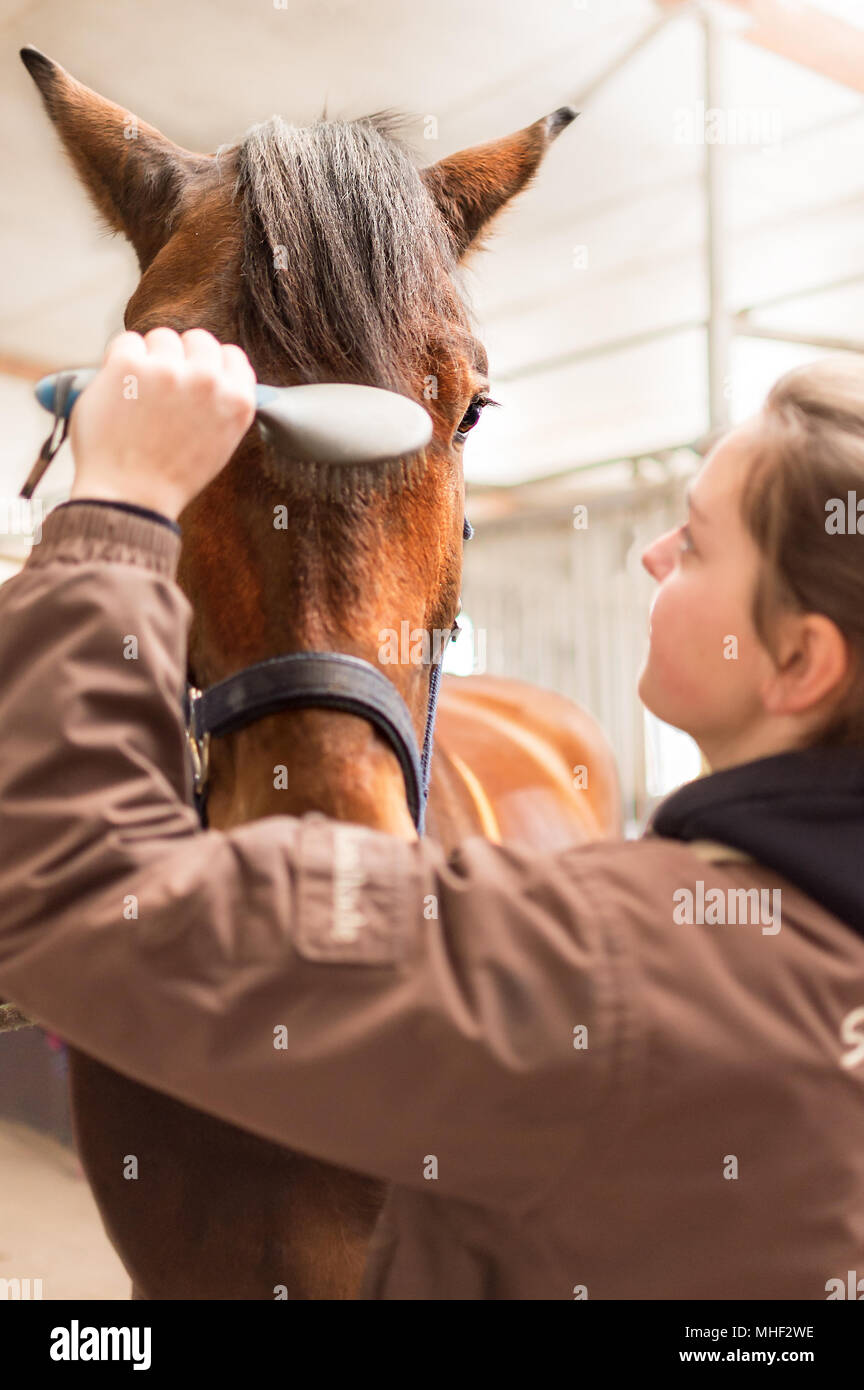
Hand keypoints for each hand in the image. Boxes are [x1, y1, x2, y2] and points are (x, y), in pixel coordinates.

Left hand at [68, 328, 256, 520]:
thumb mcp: (219, 445)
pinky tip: (119, 389)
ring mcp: (168, 370)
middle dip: (181, 358)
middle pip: (198, 340)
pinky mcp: (130, 365)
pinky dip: (119, 361)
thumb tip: (215, 375)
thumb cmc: (170, 478)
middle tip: (163, 387)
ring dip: (149, 358)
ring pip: (161, 337)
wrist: (130, 497)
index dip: (211, 365)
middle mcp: (208, 381)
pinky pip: (127, 342)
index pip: (232, 356)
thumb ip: (221, 406)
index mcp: (236, 401)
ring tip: (139, 393)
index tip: (195, 377)